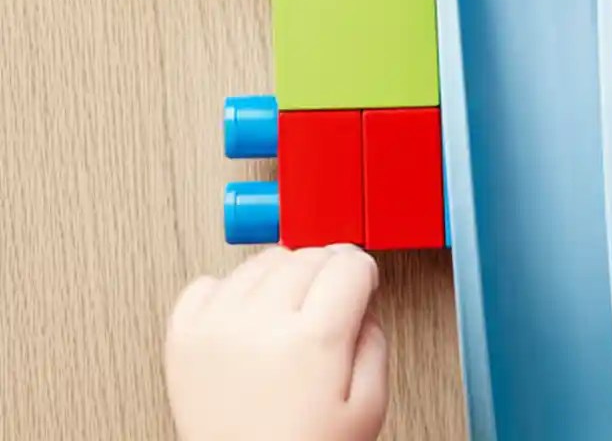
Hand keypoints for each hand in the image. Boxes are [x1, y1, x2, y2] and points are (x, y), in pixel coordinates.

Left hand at [165, 245, 388, 440]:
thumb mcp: (369, 407)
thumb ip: (374, 344)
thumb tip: (363, 304)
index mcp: (314, 340)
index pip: (348, 264)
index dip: (364, 271)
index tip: (362, 282)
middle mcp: (262, 324)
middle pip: (307, 257)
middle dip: (328, 270)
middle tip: (331, 298)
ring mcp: (218, 328)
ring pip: (260, 262)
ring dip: (283, 274)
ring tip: (290, 309)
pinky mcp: (183, 339)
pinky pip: (206, 283)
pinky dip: (230, 290)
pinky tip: (247, 313)